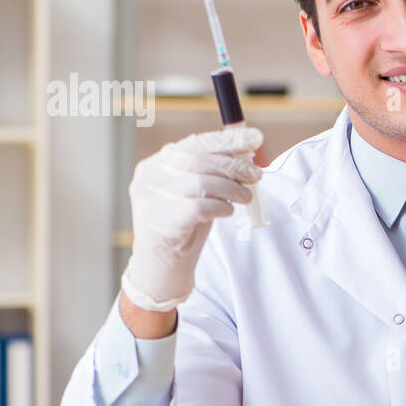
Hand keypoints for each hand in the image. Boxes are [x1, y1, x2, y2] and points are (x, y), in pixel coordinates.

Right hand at [121, 125, 262, 312]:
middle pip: (200, 161)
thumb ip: (213, 171)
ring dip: (232, 188)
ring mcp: (152, 199)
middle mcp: (150, 177)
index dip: (228, 140)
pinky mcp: (162, 221)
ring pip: (201, 183)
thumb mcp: (196, 192)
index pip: (195, 143)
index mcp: (156, 164)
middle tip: (256, 175)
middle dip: (235, 166)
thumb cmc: (183, 225)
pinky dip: (221, 207)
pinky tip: (226, 211)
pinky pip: (201, 207)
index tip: (255, 138)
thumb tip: (247, 151)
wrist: (161, 266)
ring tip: (246, 196)